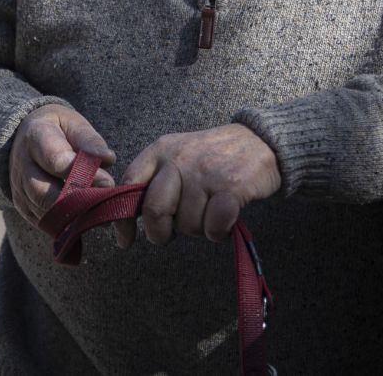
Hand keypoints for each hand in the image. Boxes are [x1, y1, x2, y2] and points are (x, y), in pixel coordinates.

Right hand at [8, 105, 116, 227]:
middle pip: (46, 194)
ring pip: (45, 212)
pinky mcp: (22, 206)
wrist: (27, 138)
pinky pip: (44, 223)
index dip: (83, 174)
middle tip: (103, 204)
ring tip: (98, 214)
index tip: (108, 182)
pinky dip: (65, 225)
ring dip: (74, 217)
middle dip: (78, 203)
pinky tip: (84, 220)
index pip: (56, 160)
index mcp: (35, 137)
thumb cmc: (58, 130)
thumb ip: (89, 140)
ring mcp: (18, 188)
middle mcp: (21, 165)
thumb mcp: (73, 124)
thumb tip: (108, 159)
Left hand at [114, 124, 279, 247]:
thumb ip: (155, 180)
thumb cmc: (213, 157)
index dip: (122, 219)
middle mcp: (179, 159)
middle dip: (160, 233)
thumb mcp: (178, 156)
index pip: (129, 184)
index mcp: (161, 150)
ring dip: (198, 230)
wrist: (260, 142)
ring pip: (187, 225)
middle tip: (171, 235)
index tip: (126, 241)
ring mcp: (205, 173)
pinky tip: (225, 220)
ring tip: (209, 212)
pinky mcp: (231, 187)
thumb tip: (130, 219)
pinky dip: (218, 233)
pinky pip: (213, 228)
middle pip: (154, 211)